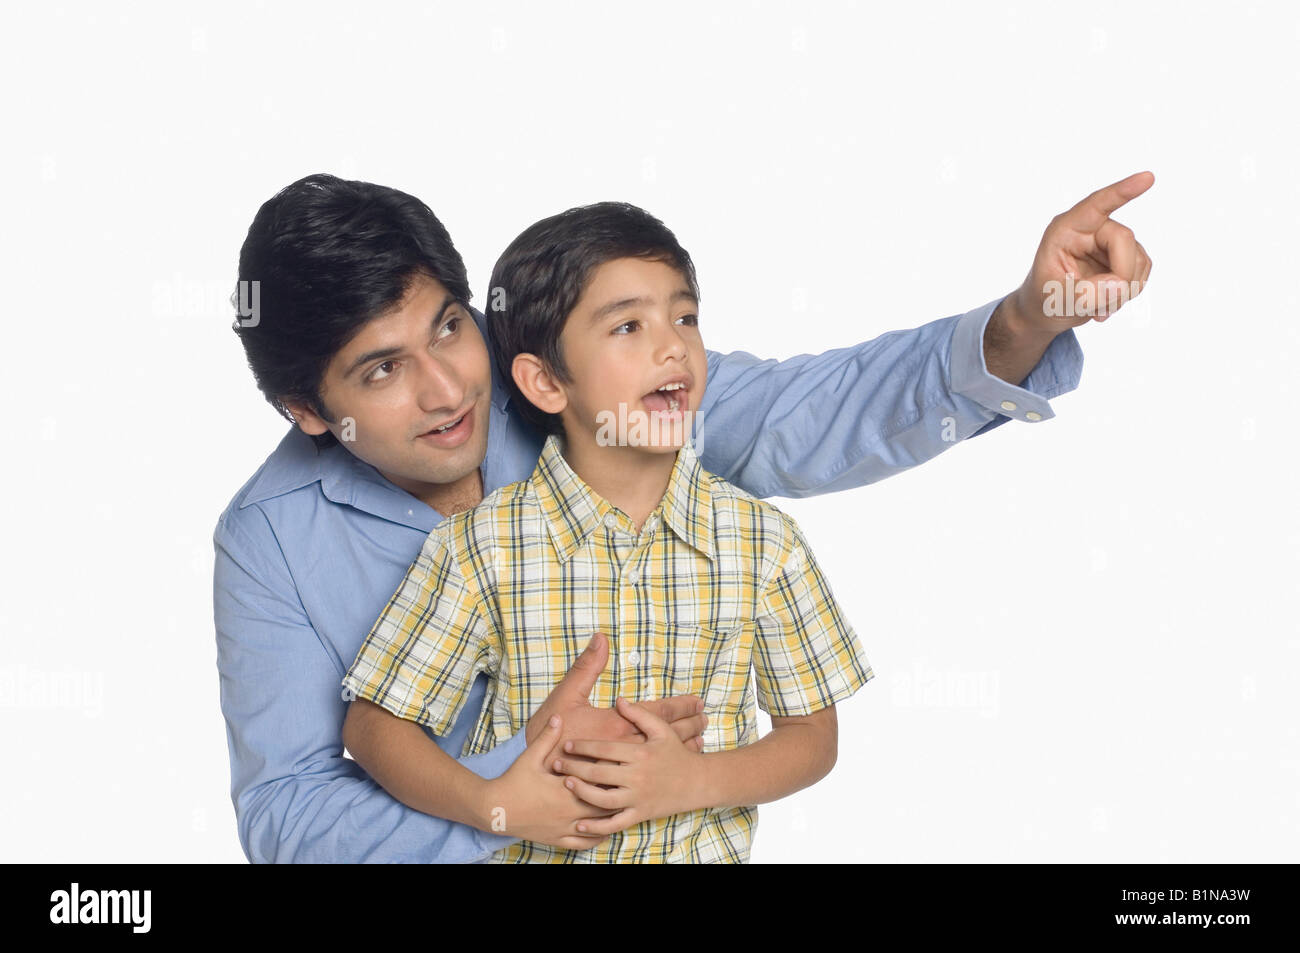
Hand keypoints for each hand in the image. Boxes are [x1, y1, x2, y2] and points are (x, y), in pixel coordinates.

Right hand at [482, 714, 623, 850]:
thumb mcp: (530, 757)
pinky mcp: (557, 839)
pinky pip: (583, 843)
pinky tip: (604, 832)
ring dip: (611, 819)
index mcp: (566, 789)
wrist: (494, 809)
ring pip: (597, 827)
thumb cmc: (513, 781)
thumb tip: (558, 716)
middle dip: (617, 797)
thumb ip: (547, 737)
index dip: (613, 776)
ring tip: (624, 808)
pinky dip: (596, 838)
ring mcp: (564, 827)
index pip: (597, 783)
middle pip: (604, 806)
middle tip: (629, 787)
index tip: (623, 767)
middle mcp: (569, 811)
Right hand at [526, 633, 708, 762]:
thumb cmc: (547, 732)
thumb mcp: (565, 695)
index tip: (698, 702)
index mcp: (616, 725)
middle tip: (706, 719)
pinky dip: (664, 771)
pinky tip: (674, 768)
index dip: (680, 706)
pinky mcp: (616, 788)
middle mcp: (624, 749)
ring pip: (660, 759)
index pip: (657, 713)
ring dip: (681, 747)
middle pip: (665, 736)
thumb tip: (601, 638)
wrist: (532, 775)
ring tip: (700, 741)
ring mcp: (621, 772)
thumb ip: (586, 667)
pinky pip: (648, 779)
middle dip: (689, 726)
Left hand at [548, 697, 707, 835]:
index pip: (605, 749)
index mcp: (640, 753)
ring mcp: (638, 798)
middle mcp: (638, 776)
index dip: (583, 746)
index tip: (566, 744)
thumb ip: (639, 714)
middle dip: (574, 768)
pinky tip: (579, 824)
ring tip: (566, 784)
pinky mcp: (639, 815)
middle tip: (555, 764)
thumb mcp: (661, 730)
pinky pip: (615, 823)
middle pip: (598, 772)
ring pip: (603, 799)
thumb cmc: (676, 754)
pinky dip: (596, 826)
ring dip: (581, 792)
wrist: (697, 783)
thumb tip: (619, 700)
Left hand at [1005, 170, 1154, 332]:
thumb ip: (1083, 293)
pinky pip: (1142, 272)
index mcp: (1067, 229)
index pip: (1097, 204)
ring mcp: (1110, 242)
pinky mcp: (1124, 257)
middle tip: (1102, 306)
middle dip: (1121, 275)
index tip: (1147, 178)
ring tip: (1097, 306)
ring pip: (1138, 259)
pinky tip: (1106, 304)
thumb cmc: (1043, 297)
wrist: (1047, 310)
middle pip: (1124, 239)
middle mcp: (1091, 229)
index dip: (1122, 191)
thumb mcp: (1054, 299)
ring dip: (1124, 290)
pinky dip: (1128, 293)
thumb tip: (1120, 285)